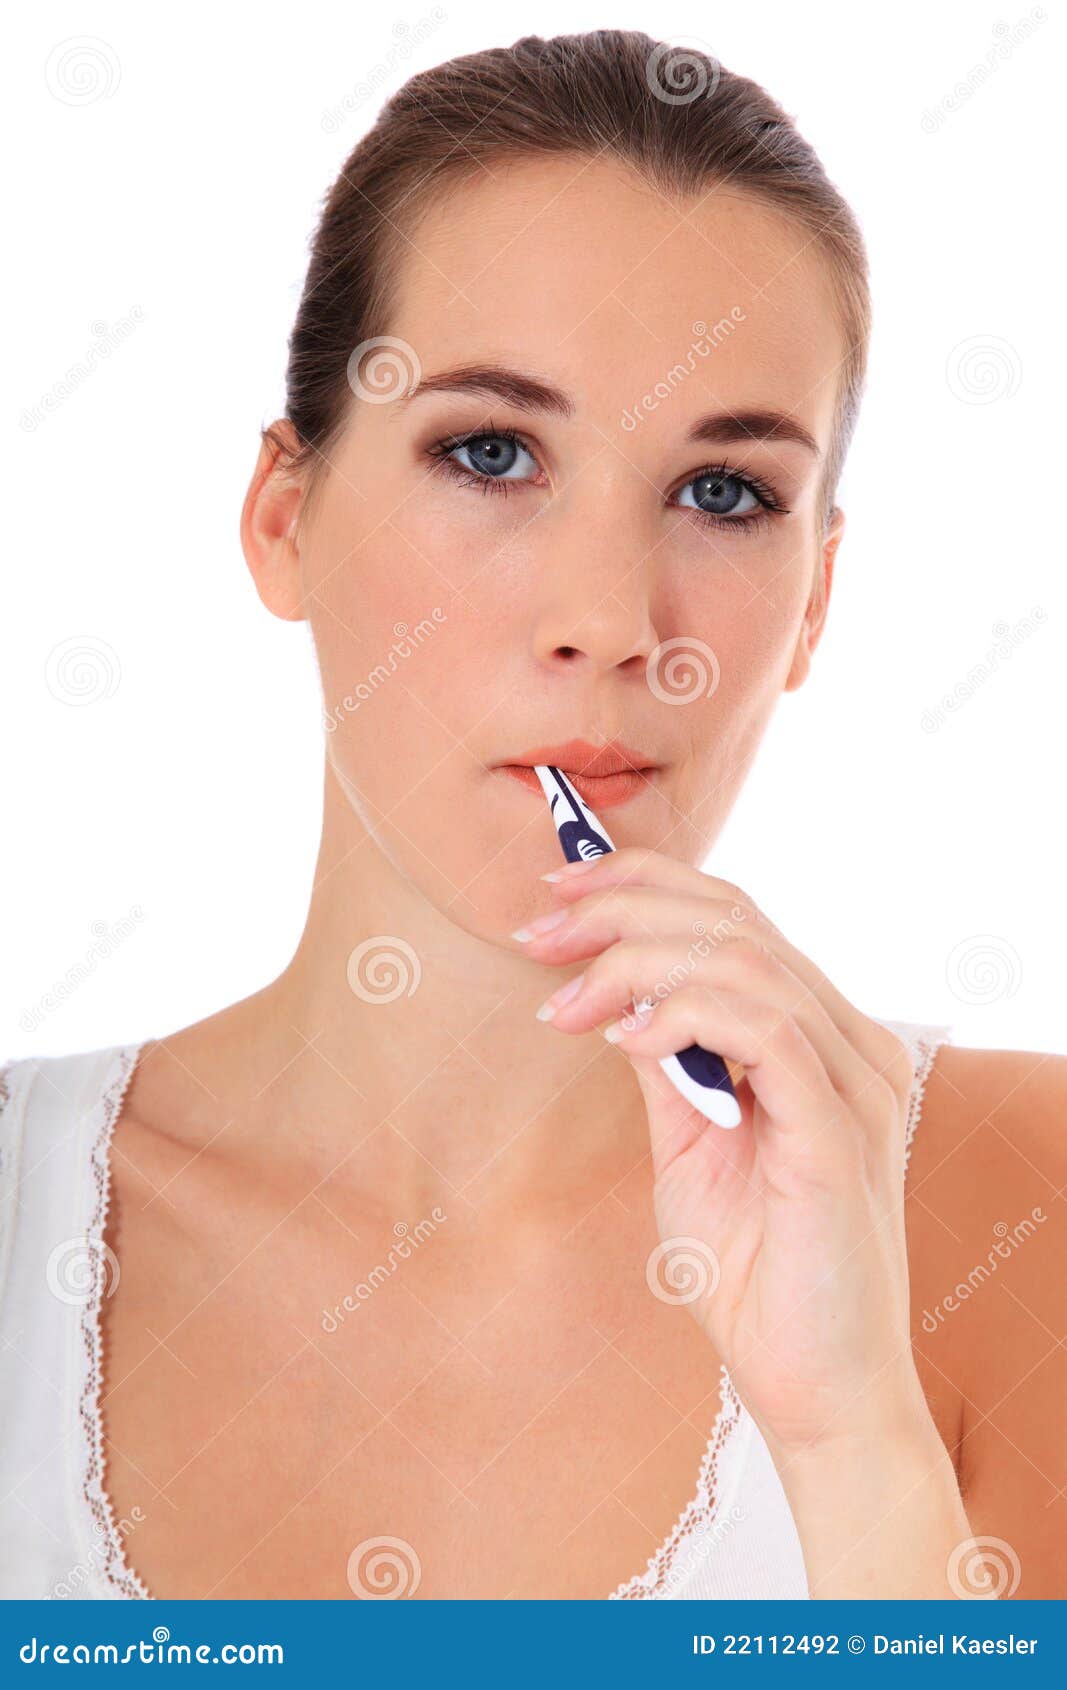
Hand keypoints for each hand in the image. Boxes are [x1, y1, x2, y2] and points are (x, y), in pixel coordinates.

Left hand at [520, 847, 928, 1457]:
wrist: (813, 1388)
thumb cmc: (756, 1275)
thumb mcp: (691, 1149)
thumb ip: (671, 1069)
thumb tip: (613, 997)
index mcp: (820, 1037)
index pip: (738, 915)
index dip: (644, 883)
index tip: (556, 891)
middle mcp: (849, 1043)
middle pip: (736, 917)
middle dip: (622, 907)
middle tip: (537, 932)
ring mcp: (854, 1082)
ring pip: (744, 959)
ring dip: (634, 963)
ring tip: (563, 1001)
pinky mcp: (838, 1131)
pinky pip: (765, 1030)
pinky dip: (682, 1015)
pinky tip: (622, 1038)